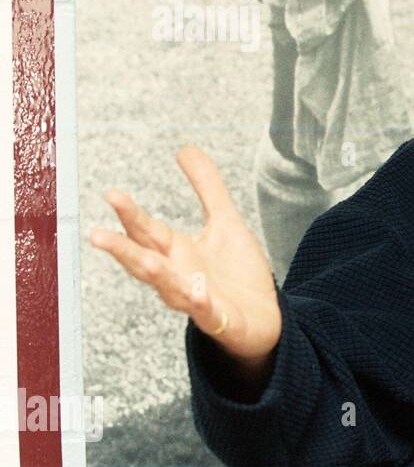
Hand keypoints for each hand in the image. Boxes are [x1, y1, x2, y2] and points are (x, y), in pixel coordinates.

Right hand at [89, 146, 282, 379]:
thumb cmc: (236, 273)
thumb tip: (185, 148)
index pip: (146, 230)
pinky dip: (201, 303)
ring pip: (169, 288)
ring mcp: (196, 300)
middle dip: (123, 248)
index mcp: (175, 252)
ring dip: (154, 274)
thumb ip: (206, 187)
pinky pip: (206, 312)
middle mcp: (178, 276)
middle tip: (96, 234)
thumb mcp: (225, 222)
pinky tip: (199, 294)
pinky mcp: (219, 318)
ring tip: (142, 259)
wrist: (264, 317)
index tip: (111, 194)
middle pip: (145, 260)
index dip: (129, 214)